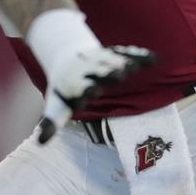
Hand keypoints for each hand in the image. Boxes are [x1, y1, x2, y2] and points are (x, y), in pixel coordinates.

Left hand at [26, 9, 155, 143]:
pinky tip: (155, 59)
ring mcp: (101, 59)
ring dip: (125, 63)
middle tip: (118, 74)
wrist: (64, 51)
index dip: (86, 88)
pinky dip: (140, 56)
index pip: (80, 86)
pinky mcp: (113, 52)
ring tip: (135, 65)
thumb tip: (39, 142)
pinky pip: (128, 54)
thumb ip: (51, 123)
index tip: (92, 90)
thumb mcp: (56, 105)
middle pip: (100, 71)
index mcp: (74, 83)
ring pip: (114, 60)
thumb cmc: (63, 89)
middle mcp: (88, 70)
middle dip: (108, 73)